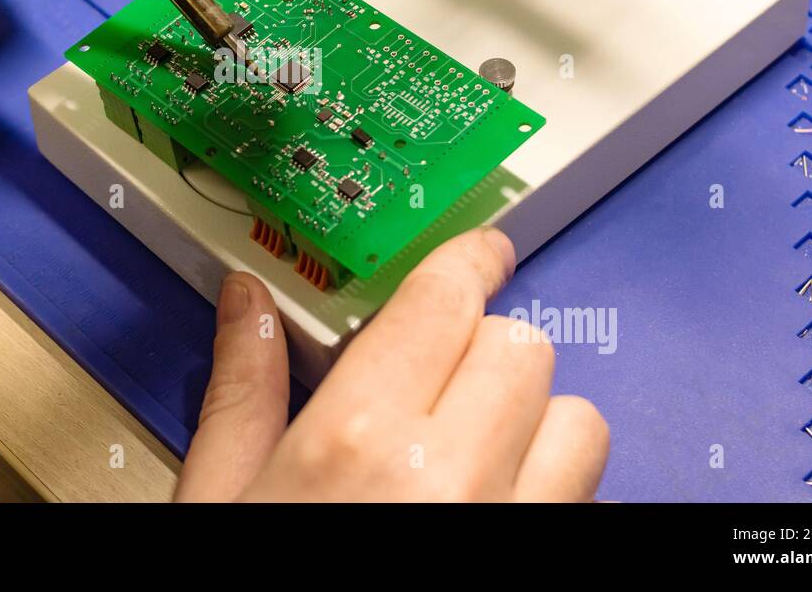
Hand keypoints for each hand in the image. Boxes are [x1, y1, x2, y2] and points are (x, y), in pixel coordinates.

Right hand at [175, 228, 609, 501]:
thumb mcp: (223, 502)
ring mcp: (511, 532)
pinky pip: (588, 496)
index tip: (478, 251)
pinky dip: (553, 485)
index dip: (467, 261)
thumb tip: (248, 304)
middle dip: (482, 349)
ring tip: (476, 453)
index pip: (445, 300)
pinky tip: (494, 508)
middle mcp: (449, 479)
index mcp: (355, 443)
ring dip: (535, 421)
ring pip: (578, 419)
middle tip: (439, 381)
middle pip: (520, 346)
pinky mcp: (542, 565)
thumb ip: (243, 392)